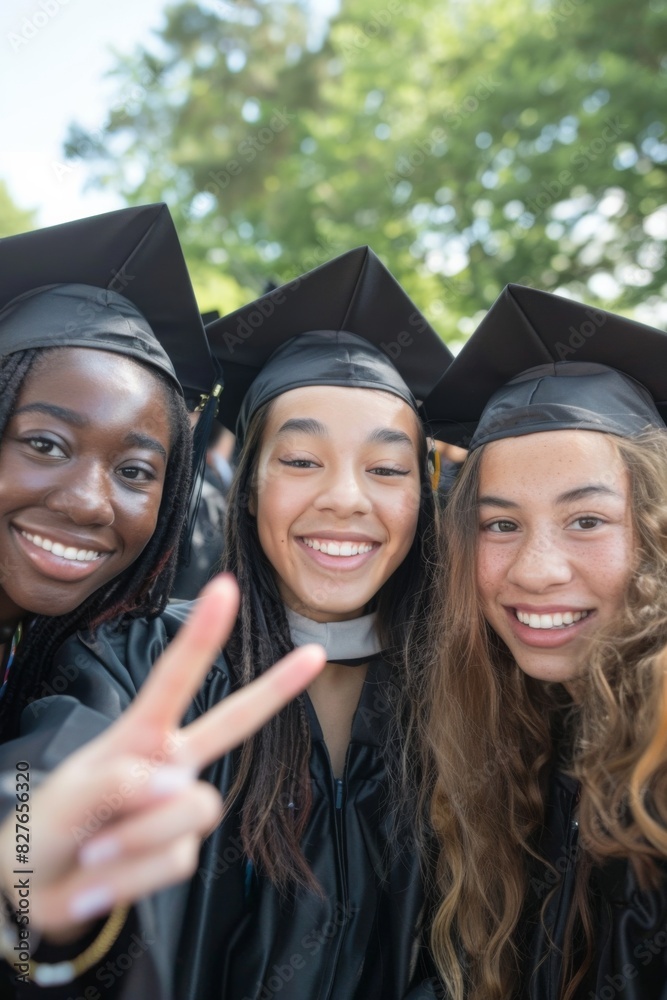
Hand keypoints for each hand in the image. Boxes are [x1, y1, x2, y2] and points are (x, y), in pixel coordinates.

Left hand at [0, 574, 324, 939]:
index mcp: (140, 734)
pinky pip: (172, 861)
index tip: (225, 588)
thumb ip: (117, 783)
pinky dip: (129, 876)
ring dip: (135, 839)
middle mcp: (169, 762)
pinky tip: (103, 875)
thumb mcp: (66, 799)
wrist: (39, 887)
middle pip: (231, 724)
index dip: (201, 634)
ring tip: (94, 849)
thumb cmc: (50, 825)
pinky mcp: (181, 851)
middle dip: (275, 688)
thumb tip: (177, 784)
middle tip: (317, 654)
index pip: (175, 678)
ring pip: (193, 810)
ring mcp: (179, 807)